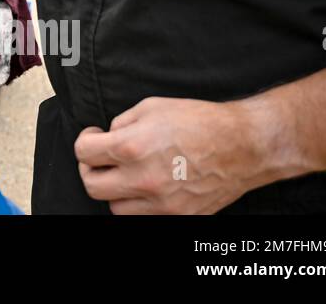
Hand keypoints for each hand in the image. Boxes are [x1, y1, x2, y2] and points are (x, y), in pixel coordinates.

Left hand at [74, 96, 270, 213]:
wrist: (243, 146)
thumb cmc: (200, 121)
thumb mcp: (151, 107)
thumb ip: (121, 123)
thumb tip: (107, 136)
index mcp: (132, 147)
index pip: (83, 153)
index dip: (84, 141)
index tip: (94, 137)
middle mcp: (143, 179)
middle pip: (91, 185)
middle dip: (91, 169)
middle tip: (101, 158)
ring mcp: (161, 203)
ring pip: (115, 208)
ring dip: (115, 191)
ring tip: (126, 175)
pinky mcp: (179, 216)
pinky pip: (144, 218)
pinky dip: (140, 205)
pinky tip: (147, 188)